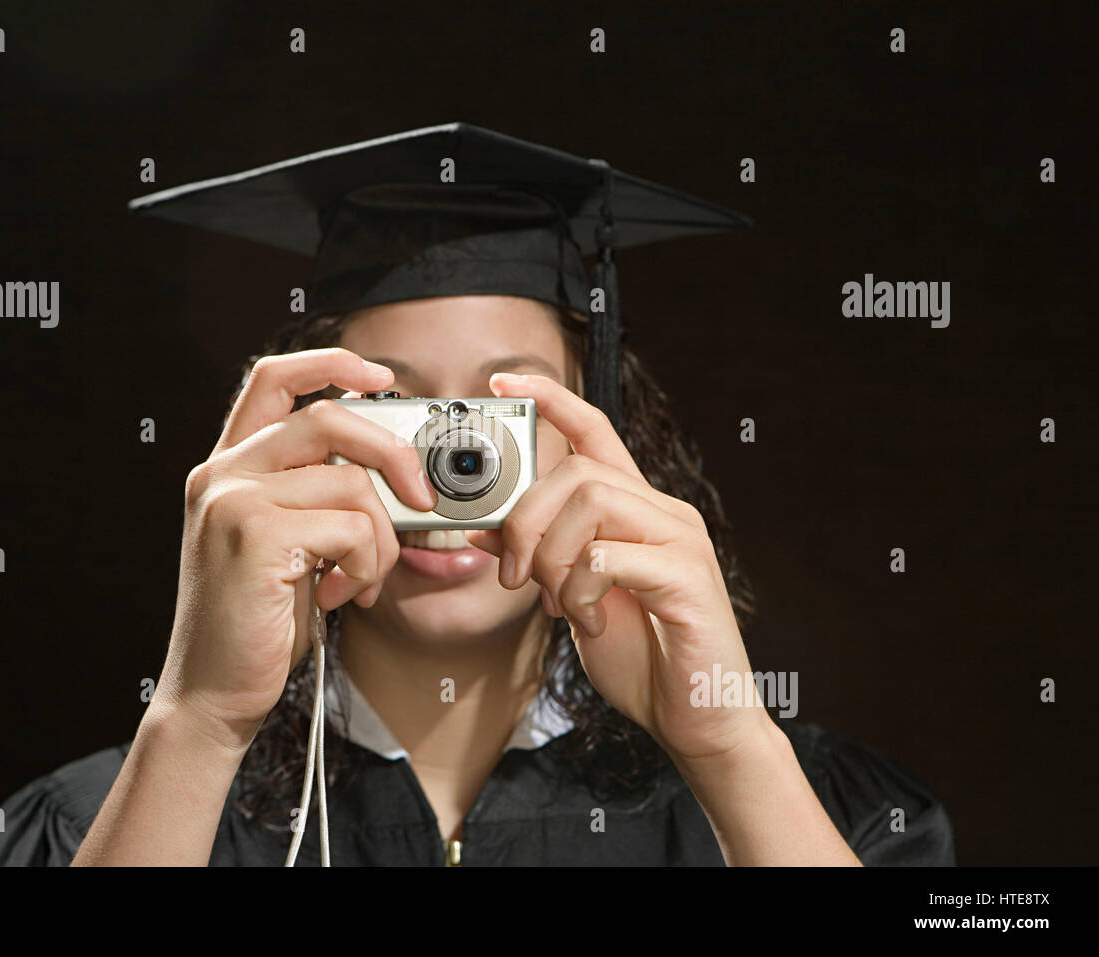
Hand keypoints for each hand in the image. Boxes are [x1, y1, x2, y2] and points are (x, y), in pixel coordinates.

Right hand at [154, 348, 437, 745]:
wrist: (212, 694)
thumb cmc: (259, 623)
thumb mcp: (290, 545)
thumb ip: (319, 498)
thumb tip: (401, 474)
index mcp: (228, 468)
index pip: (274, 378)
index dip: (331, 363)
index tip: (381, 376)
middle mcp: (222, 474)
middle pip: (329, 417)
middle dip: (393, 453)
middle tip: (421, 499)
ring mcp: (233, 502)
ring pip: (352, 482)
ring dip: (381, 540)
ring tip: (360, 580)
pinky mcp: (255, 537)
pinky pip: (351, 527)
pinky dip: (366, 566)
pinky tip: (340, 596)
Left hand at [465, 373, 773, 764]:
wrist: (696, 718)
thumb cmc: (642, 656)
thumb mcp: (573, 601)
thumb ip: (539, 559)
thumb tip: (485, 529)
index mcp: (636, 511)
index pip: (595, 431)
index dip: (550, 400)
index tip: (503, 382)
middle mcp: (664, 513)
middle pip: (578, 471)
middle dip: (527, 518)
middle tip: (514, 573)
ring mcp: (681, 541)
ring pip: (592, 501)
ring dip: (554, 555)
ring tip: (561, 603)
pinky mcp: (687, 577)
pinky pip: (609, 555)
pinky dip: (581, 588)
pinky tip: (587, 620)